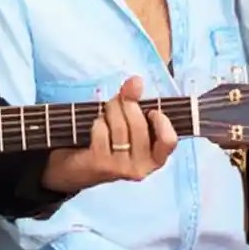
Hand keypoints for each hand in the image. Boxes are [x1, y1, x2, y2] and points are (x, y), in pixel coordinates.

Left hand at [40, 76, 176, 193]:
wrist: (79, 166)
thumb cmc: (111, 139)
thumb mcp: (128, 120)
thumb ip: (135, 100)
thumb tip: (136, 81)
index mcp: (156, 158)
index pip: (169, 140)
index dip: (161, 121)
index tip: (150, 111)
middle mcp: (142, 168)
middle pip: (139, 125)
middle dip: (126, 104)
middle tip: (118, 100)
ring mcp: (122, 169)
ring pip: (119, 127)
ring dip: (110, 111)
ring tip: (106, 110)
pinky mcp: (102, 165)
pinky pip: (102, 132)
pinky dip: (98, 123)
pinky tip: (97, 127)